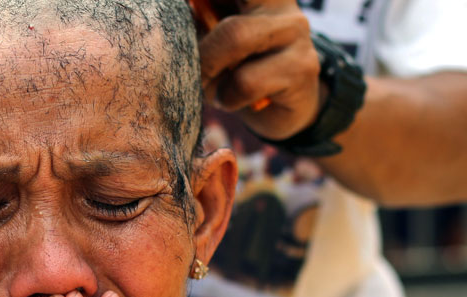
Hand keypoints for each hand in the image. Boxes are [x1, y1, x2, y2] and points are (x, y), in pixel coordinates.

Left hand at [199, 0, 321, 139]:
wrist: (280, 110)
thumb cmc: (237, 71)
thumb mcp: (214, 42)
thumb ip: (198, 23)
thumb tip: (168, 13)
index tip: (193, 5)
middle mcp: (282, 4)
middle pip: (224, 7)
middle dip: (197, 41)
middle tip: (187, 67)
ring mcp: (296, 32)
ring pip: (235, 37)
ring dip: (209, 69)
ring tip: (211, 86)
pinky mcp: (302, 67)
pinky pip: (247, 81)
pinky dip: (228, 97)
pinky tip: (234, 99)